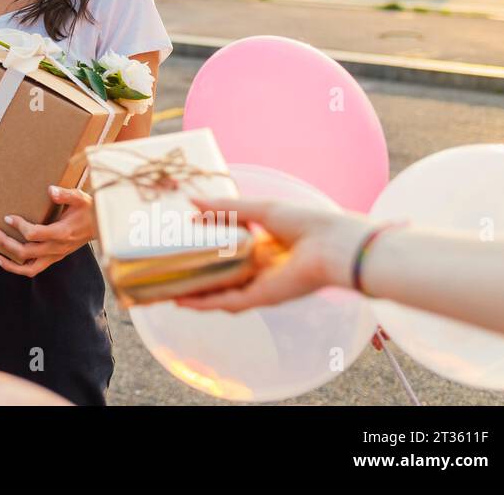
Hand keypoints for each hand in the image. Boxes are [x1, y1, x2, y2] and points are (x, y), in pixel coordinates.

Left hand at [0, 184, 95, 277]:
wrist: (102, 227)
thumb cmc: (89, 210)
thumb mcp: (80, 198)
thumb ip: (65, 194)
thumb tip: (50, 190)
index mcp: (61, 233)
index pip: (34, 234)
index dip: (19, 226)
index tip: (7, 217)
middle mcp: (56, 248)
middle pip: (26, 252)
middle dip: (6, 242)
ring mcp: (55, 256)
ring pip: (28, 268)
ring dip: (9, 263)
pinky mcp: (53, 259)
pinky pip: (33, 270)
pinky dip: (18, 268)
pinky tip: (6, 260)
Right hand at [173, 196, 376, 312]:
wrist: (335, 245)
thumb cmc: (307, 222)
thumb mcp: (261, 209)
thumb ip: (226, 208)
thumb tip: (191, 200)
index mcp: (266, 246)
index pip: (230, 249)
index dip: (206, 246)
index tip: (184, 238)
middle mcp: (261, 268)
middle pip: (222, 275)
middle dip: (197, 277)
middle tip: (170, 273)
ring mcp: (261, 285)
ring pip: (220, 293)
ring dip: (195, 296)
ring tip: (168, 294)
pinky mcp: (262, 298)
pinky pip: (228, 302)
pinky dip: (205, 303)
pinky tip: (184, 302)